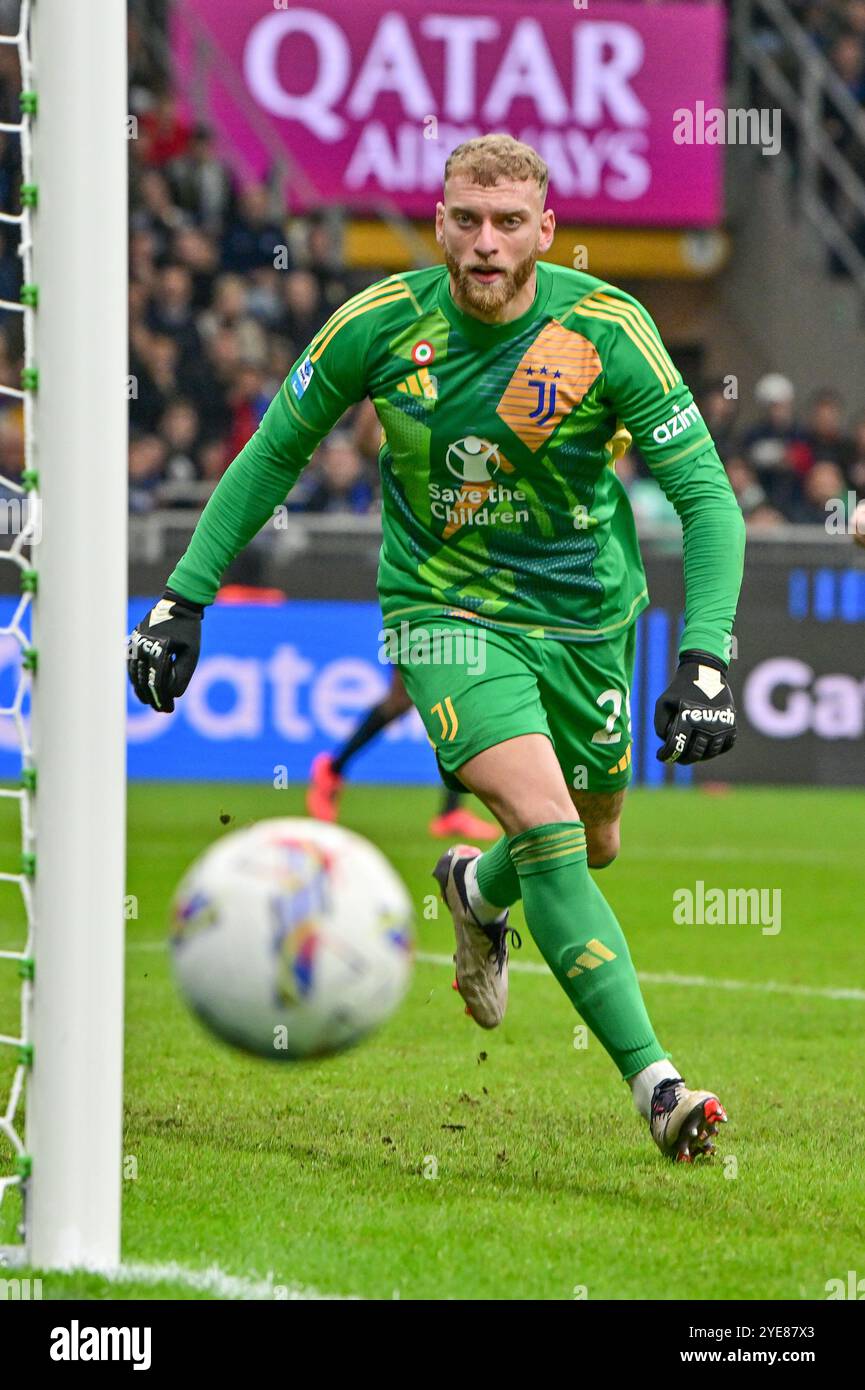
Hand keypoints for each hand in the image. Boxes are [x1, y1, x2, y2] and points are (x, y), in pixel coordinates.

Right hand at [128, 589, 202, 712]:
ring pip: (134, 673)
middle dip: (152, 698)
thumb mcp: (192, 653)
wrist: (179, 604)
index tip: (168, 710)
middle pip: (143, 680)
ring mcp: (136, 642)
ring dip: (140, 689)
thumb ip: (183, 674)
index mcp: (158, 648)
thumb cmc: (189, 630)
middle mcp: (143, 646)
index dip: (162, 699)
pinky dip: (135, 676)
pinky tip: (141, 687)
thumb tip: (174, 695)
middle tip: (161, 710)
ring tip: (150, 702)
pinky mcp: (134, 640)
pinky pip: (131, 663)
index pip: (157, 682)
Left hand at [654, 650, 735, 764]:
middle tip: (677, 757)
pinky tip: (707, 747)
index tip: (661, 756)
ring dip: (700, 756)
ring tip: (692, 752)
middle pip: (695, 754)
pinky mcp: (731, 723)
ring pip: (711, 753)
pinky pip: (726, 746)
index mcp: (687, 719)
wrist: (704, 671)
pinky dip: (716, 750)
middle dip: (682, 759)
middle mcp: (706, 724)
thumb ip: (660, 724)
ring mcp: (721, 725)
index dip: (667, 756)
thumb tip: (667, 743)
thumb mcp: (662, 703)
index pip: (677, 747)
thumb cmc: (680, 688)